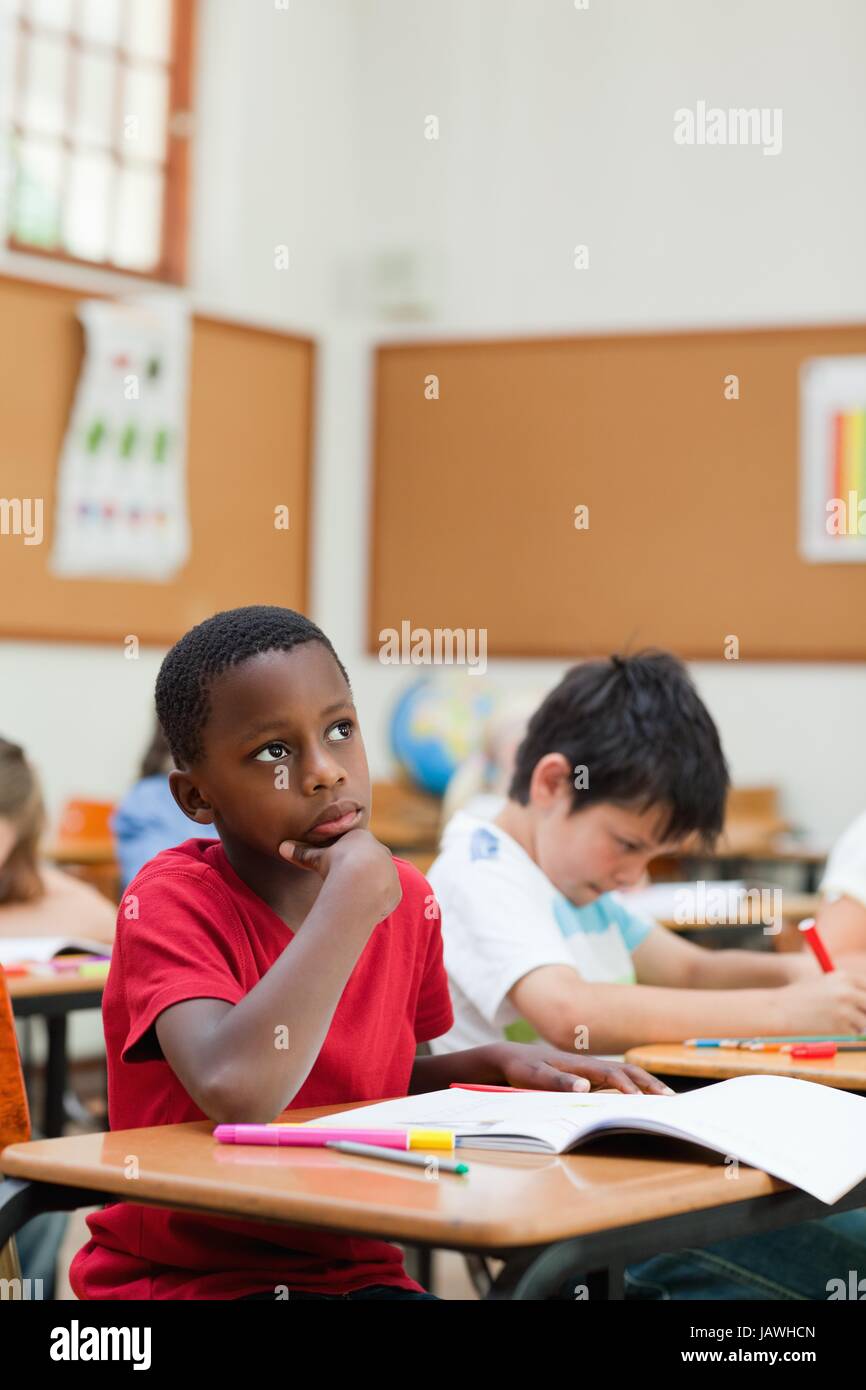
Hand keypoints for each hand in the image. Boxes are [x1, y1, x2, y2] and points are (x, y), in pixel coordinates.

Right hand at [278, 827, 401, 924]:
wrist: (360, 882)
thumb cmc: (336, 865)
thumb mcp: (316, 858)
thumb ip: (302, 852)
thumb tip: (282, 847)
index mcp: (363, 838)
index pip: (355, 845)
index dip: (346, 856)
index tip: (338, 865)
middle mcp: (381, 852)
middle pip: (370, 860)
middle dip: (360, 870)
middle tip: (346, 881)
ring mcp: (391, 872)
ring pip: (380, 879)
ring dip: (369, 887)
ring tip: (354, 897)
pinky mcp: (395, 890)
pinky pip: (385, 896)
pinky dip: (375, 902)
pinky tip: (363, 907)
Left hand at [487, 1042, 674, 1094]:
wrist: (511, 1058)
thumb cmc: (522, 1067)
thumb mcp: (534, 1075)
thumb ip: (557, 1080)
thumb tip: (584, 1087)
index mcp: (579, 1064)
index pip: (611, 1074)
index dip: (626, 1086)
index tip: (640, 1100)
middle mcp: (589, 1066)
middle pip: (626, 1071)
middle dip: (648, 1083)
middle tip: (670, 1099)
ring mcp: (590, 1071)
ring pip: (624, 1076)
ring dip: (645, 1085)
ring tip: (665, 1099)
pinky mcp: (587, 1078)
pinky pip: (616, 1083)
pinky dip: (632, 1089)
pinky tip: (641, 1101)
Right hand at [777, 969, 865, 1035]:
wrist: (780, 1010)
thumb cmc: (801, 997)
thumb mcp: (826, 984)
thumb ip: (849, 990)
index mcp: (845, 977)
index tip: (862, 1006)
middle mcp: (847, 992)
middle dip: (864, 1013)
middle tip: (857, 1018)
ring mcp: (844, 1010)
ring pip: (865, 1023)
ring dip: (857, 1025)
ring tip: (836, 1021)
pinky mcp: (840, 1028)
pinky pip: (854, 1034)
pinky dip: (846, 1034)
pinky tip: (828, 1028)